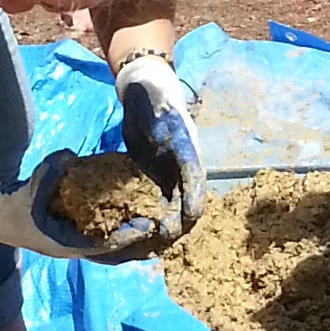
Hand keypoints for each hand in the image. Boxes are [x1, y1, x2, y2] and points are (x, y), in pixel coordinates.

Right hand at [0, 153, 160, 262]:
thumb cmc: (8, 209)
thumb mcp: (28, 190)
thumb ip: (49, 173)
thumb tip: (70, 158)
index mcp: (64, 245)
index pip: (105, 246)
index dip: (128, 236)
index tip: (150, 225)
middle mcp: (72, 248)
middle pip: (112, 248)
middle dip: (135, 237)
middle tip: (160, 223)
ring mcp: (70, 242)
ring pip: (107, 241)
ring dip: (127, 232)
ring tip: (151, 218)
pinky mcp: (68, 231)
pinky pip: (97, 231)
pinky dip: (113, 224)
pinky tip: (127, 210)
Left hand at [115, 49, 204, 230]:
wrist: (144, 90)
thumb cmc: (154, 95)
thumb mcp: (161, 106)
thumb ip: (166, 118)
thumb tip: (168, 119)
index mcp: (190, 151)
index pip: (195, 181)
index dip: (192, 202)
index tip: (184, 221)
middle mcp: (183, 166)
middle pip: (186, 200)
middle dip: (177, 221)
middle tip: (161, 237)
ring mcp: (170, 173)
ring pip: (171, 205)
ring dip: (163, 223)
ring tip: (148, 240)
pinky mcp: (155, 176)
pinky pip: (155, 201)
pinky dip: (148, 215)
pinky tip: (134, 227)